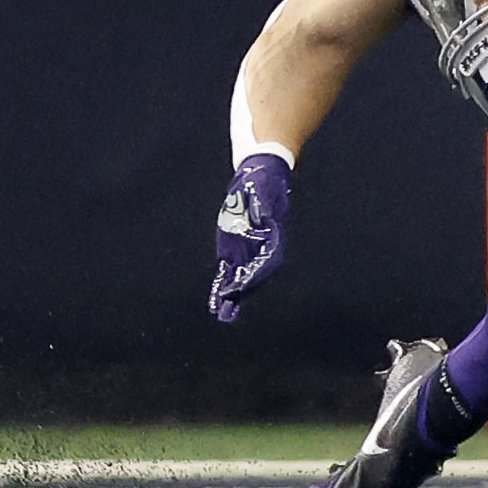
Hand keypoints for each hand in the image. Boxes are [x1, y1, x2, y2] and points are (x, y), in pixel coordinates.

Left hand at [210, 152, 292, 322]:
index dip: (253, 276)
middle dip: (241, 292)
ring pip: (241, 275)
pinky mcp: (235, 246)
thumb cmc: (263, 181)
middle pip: (252, 274)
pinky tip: (217, 297)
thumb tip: (261, 217)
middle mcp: (259, 246)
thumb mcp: (263, 188)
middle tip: (227, 310)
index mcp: (271, 235)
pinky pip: (230, 268)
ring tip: (220, 312)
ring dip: (232, 294)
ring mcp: (247, 248)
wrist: (259, 175)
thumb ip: (262, 203)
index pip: (265, 262)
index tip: (241, 288)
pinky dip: (223, 282)